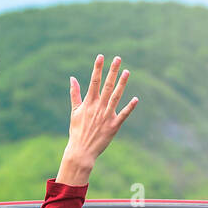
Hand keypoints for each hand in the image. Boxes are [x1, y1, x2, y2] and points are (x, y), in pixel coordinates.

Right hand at [56, 55, 137, 185]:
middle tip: (118, 58)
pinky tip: (136, 99)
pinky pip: (123, 114)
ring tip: (127, 72)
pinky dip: (130, 107)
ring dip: (122, 84)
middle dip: (112, 71)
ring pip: (116, 96)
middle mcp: (98, 107)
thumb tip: (72, 78)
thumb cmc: (77, 130)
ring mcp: (107, 116)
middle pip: (107, 85)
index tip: (101, 56)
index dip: (97, 68)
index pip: (94, 81)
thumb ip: (75, 93)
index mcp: (89, 102)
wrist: (81, 150)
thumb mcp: (75, 110)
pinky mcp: (114, 126)